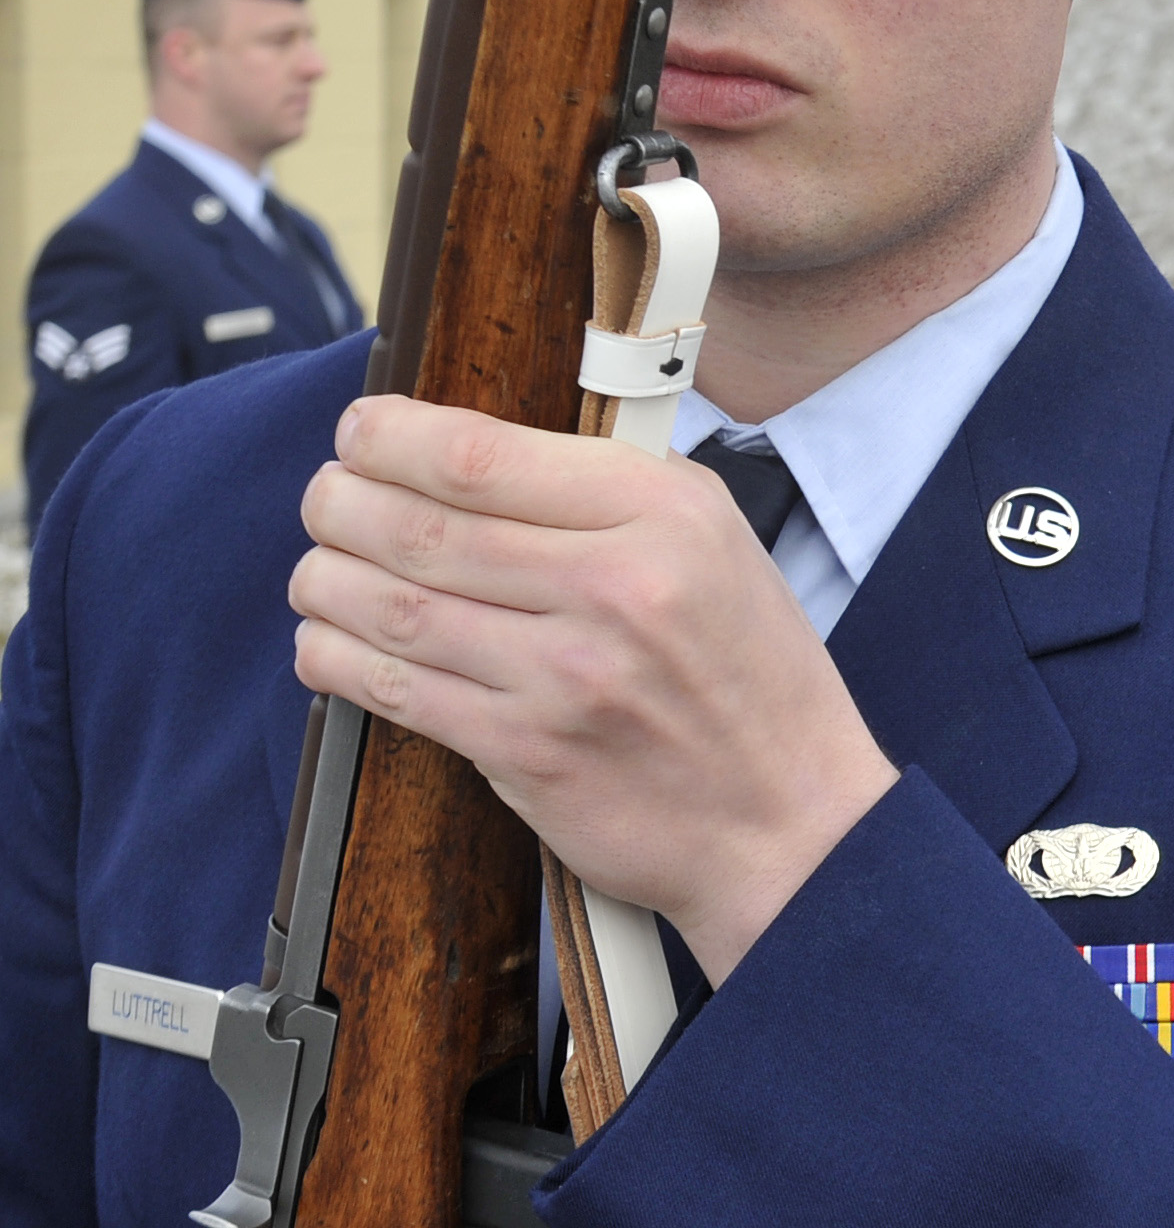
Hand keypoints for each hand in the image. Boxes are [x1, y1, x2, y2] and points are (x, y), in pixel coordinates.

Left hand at [290, 396, 897, 984]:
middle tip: (324, 495)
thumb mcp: (714, 538)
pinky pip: (400, 694)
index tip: (360, 430)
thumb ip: (611, 487)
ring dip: (327, 579)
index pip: (484, 457)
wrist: (787, 814)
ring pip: (397, 608)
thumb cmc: (750, 670)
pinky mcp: (526, 754)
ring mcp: (565, 677)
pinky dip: (341, 659)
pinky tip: (327, 639)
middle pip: (424, 526)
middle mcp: (613, 586)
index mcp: (662, 514)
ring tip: (316, 564)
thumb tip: (477, 452)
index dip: (392, 435)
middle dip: (342, 502)